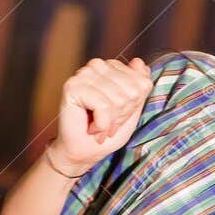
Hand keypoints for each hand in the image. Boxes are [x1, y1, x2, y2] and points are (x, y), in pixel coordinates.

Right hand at [50, 57, 151, 174]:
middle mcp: (97, 66)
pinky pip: (103, 105)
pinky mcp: (72, 86)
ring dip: (111, 121)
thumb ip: (138, 87)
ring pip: (118, 99)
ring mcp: (83, 74)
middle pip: (131, 91)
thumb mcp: (131, 109)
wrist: (82, 152)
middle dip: (122, 114)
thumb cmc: (106, 131)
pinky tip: (91, 127)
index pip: (142, 83)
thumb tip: (139, 62)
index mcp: (112, 67)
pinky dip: (101, 123)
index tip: (117, 116)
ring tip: (98, 124)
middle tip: (106, 122)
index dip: (133, 106)